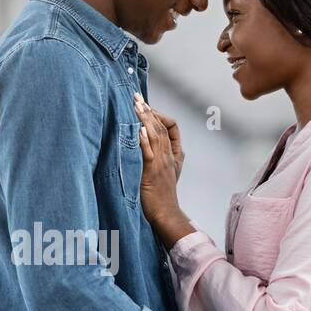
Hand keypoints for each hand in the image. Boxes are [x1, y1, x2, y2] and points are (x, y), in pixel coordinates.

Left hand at [134, 93, 186, 231]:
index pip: (172, 127)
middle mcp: (169, 156)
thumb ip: (160, 157)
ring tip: (137, 105)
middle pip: (161, 126)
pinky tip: (139, 129)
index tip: (146, 107)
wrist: (166, 214)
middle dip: (149, 110)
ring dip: (146, 119)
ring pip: (156, 135)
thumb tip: (146, 141)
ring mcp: (162, 163)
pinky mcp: (152, 173)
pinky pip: (149, 153)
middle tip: (136, 96)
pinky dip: (145, 140)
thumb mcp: (166, 173)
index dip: (160, 115)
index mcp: (174, 155)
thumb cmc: (162, 196)